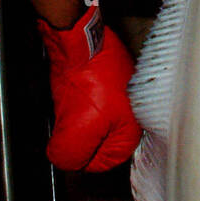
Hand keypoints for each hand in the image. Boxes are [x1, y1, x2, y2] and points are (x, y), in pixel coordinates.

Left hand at [37, 3, 140, 171]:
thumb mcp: (76, 128)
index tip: (67, 146)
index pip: (106, 161)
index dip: (82, 156)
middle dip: (80, 134)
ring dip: (77, 116)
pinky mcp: (110, 78)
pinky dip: (78, 99)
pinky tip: (71, 91)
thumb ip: (71, 154)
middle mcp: (134, 112)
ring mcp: (123, 92)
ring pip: (93, 119)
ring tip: (71, 102)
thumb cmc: (86, 78)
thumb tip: (65, 161)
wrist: (78, 39)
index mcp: (134, 128)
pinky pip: (91, 99)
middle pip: (100, 140)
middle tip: (68, 121)